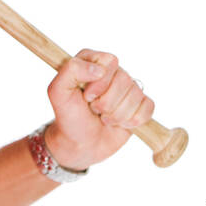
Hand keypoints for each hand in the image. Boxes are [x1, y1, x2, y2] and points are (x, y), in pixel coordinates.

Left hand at [44, 48, 153, 169]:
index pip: (110, 61)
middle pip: (125, 79)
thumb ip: (72, 70)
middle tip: (94, 110)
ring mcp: (127, 88)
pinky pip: (148, 107)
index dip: (100, 82)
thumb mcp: (58, 92)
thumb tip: (100, 69)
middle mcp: (112, 71)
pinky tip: (119, 124)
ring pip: (136, 95)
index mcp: (93, 61)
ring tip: (104, 118)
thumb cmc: (68, 117)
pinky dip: (133, 120)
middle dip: (107, 102)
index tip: (86, 96)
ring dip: (117, 115)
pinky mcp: (139, 105)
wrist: (78, 144)